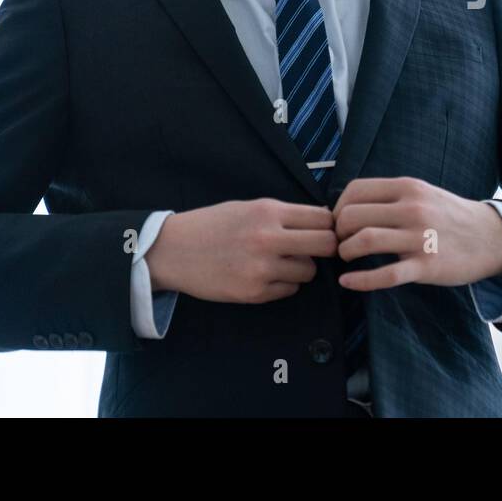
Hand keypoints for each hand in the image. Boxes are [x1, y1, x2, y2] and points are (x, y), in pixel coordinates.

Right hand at [146, 198, 336, 303]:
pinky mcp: (254, 293)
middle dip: (326, 248)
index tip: (323, 230)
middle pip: (326, 245)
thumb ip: (283, 214)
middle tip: (314, 250)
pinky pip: (289, 290)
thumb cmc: (212, 225)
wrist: (173, 250)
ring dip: (302, 268)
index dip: (328, 225)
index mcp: (268, 212)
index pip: (323, 218)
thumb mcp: (248, 207)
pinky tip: (265, 275)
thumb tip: (323, 222)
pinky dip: (284, 284)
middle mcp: (268, 239)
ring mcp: (261, 268)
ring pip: (309, 271)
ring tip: (281, 262)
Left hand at [332, 177, 501, 290]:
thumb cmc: (451, 216)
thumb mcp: (423, 193)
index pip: (355, 190)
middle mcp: (412, 209)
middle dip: (338, 232)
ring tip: (346, 258)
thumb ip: (391, 196)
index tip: (338, 222)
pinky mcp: (426, 266)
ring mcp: (419, 238)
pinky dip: (360, 280)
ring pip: (364, 241)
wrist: (492, 237)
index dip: (338, 207)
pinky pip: (384, 275)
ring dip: (345, 252)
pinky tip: (347, 282)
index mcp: (408, 188)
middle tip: (340, 243)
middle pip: (352, 216)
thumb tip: (348, 205)